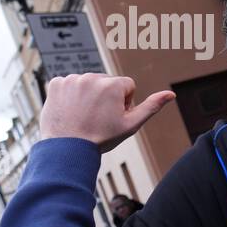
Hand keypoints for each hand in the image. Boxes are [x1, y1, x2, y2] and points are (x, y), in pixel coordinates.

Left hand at [40, 74, 175, 152]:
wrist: (67, 148)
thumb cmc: (101, 138)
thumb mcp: (131, 125)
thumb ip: (151, 106)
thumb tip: (171, 94)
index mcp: (112, 85)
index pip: (127, 85)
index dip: (124, 103)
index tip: (113, 116)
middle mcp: (91, 77)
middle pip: (107, 83)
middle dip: (106, 97)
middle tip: (98, 118)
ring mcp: (71, 80)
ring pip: (88, 83)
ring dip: (88, 95)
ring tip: (84, 115)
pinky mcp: (56, 84)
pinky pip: (69, 84)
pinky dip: (71, 95)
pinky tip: (71, 110)